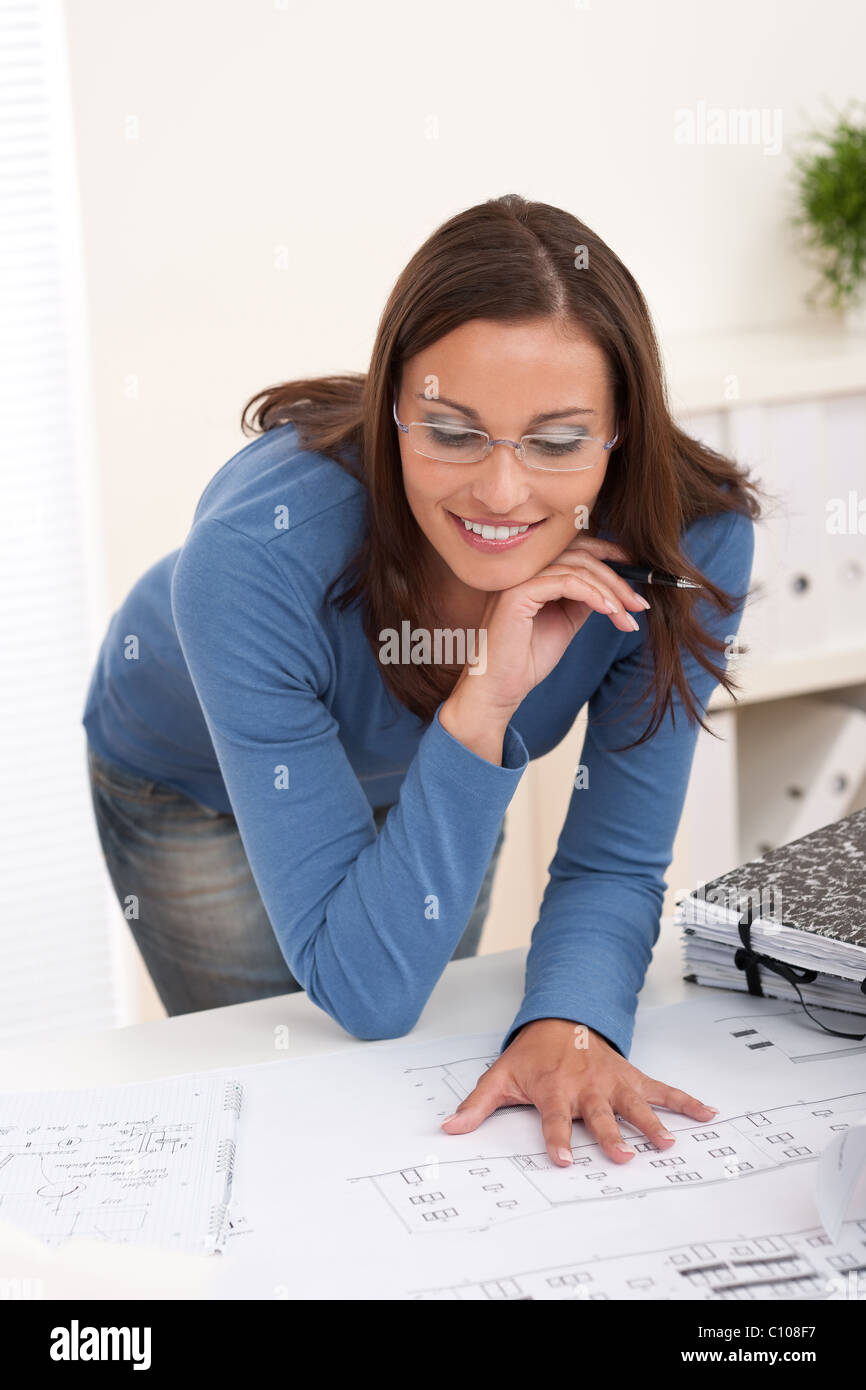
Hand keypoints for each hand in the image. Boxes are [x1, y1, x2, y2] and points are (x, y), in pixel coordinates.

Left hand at [440, 1017, 718, 1165]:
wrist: (561, 1019)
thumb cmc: (532, 1055)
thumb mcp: (500, 1076)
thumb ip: (477, 1106)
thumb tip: (449, 1128)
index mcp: (555, 1090)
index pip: (554, 1120)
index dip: (557, 1139)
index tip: (564, 1160)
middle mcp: (587, 1087)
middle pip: (600, 1116)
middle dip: (610, 1137)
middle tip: (623, 1158)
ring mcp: (613, 1082)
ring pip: (634, 1105)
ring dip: (651, 1123)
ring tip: (667, 1144)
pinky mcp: (631, 1078)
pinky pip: (662, 1090)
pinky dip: (686, 1101)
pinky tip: (707, 1113)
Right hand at [447, 535, 649, 718]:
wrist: (499, 690)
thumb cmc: (526, 660)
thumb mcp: (565, 622)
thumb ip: (583, 599)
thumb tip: (612, 585)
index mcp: (531, 572)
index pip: (574, 548)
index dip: (609, 554)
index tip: (638, 571)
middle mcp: (522, 569)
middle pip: (580, 553)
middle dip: (617, 577)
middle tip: (640, 603)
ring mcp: (517, 578)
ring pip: (577, 567)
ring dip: (610, 591)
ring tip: (627, 616)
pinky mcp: (517, 593)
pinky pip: (566, 582)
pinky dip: (594, 595)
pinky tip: (610, 612)